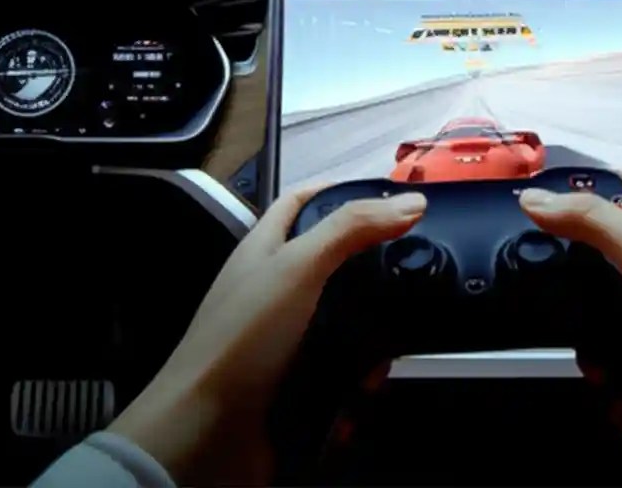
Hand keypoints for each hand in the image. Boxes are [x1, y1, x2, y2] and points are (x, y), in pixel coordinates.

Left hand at [108, 185, 426, 485]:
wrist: (204, 432)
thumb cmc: (240, 337)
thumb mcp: (296, 267)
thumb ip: (351, 229)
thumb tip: (411, 201)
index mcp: (264, 251)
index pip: (300, 204)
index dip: (338, 190)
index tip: (388, 192)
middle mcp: (275, 292)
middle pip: (334, 267)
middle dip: (373, 273)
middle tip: (417, 270)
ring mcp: (286, 342)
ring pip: (347, 326)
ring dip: (373, 338)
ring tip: (399, 340)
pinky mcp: (298, 386)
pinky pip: (344, 378)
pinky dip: (360, 385)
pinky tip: (369, 387)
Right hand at [518, 172, 621, 484]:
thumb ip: (590, 220)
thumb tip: (531, 195)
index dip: (599, 182)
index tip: (550, 195)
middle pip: (617, 263)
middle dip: (583, 290)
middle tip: (554, 302)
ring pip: (618, 326)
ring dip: (601, 354)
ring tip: (598, 373)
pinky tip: (621, 403)